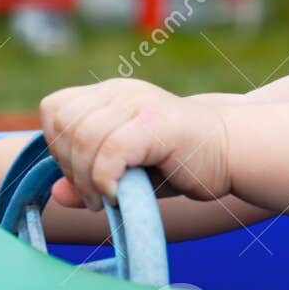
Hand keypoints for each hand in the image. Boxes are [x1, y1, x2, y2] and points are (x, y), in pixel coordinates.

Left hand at [40, 78, 230, 209]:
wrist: (232, 152)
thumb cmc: (180, 164)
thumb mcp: (126, 174)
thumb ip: (89, 179)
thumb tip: (57, 194)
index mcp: (110, 94)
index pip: (55, 109)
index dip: (57, 145)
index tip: (81, 174)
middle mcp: (122, 91)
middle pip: (65, 124)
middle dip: (70, 167)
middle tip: (94, 193)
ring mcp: (140, 102)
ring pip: (84, 137)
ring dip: (87, 178)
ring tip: (107, 198)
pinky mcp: (157, 121)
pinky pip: (111, 150)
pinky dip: (106, 179)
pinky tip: (120, 195)